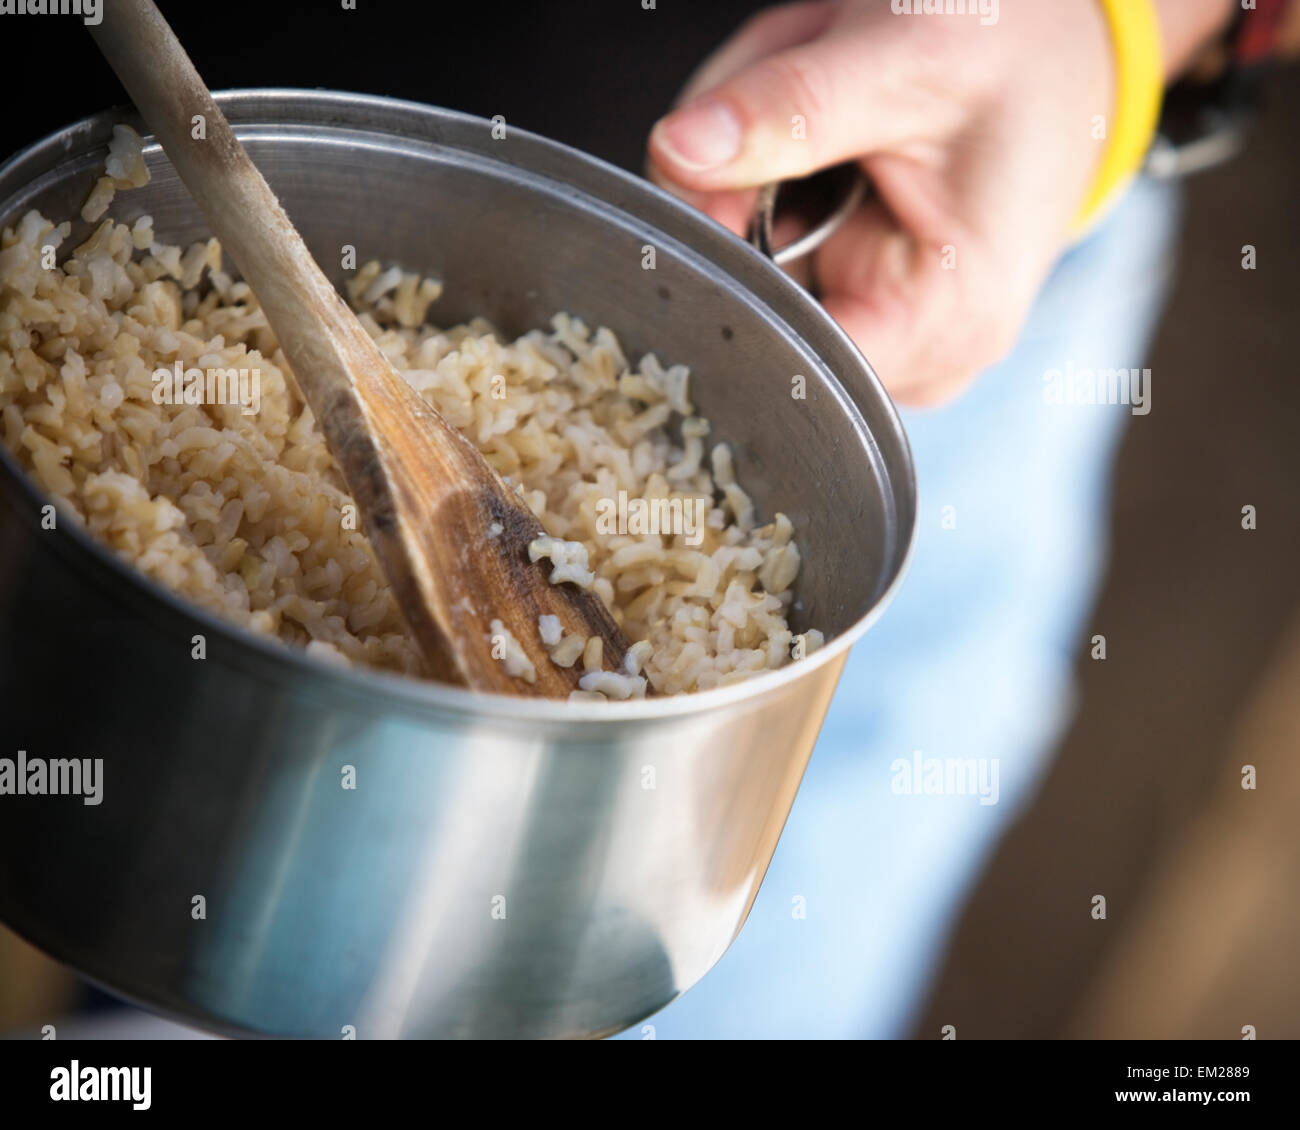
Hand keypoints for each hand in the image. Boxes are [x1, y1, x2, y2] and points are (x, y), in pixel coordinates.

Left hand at [647, 0, 1230, 406]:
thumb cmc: (1010, 54)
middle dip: (740, 215)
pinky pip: (775, 277)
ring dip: (754, 203)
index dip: (721, 274)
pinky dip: (770, 211)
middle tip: (778, 123)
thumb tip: (675, 154)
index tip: (710, 189)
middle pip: (759, 318)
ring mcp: (894, 347)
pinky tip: (820, 164)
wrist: (1062, 59)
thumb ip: (787, 109)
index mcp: (946, 318)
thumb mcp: (900, 54)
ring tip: (824, 134)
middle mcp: (922, 359)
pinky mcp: (870, 319)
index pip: (782, 351)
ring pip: (756, 291)